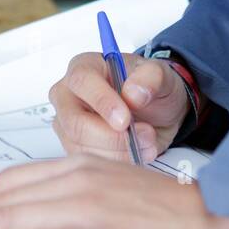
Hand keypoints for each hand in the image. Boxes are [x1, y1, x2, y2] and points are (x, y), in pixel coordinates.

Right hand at [50, 51, 189, 163]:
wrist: (157, 112)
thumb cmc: (150, 87)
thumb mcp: (160, 75)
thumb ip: (151, 78)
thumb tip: (133, 93)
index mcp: (84, 66)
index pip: (82, 81)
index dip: (102, 101)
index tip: (125, 119)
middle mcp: (69, 95)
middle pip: (75, 121)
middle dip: (112, 136)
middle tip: (144, 135)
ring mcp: (68, 123)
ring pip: (83, 146)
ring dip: (120, 151)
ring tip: (148, 142)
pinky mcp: (75, 147)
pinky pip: (90, 161)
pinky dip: (118, 161)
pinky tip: (138, 151)